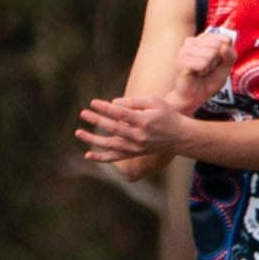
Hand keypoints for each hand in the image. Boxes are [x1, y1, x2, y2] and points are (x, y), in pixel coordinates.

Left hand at [77, 96, 191, 163]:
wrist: (180, 136)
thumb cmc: (167, 115)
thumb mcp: (155, 102)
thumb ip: (134, 102)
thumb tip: (114, 103)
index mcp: (144, 121)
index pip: (121, 114)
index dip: (106, 108)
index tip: (93, 102)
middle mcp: (139, 136)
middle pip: (113, 128)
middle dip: (97, 120)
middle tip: (83, 113)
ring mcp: (136, 147)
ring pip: (111, 145)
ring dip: (93, 139)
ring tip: (78, 132)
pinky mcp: (134, 154)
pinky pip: (115, 157)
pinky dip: (101, 157)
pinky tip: (88, 155)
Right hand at [166, 29, 235, 111]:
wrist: (193, 98)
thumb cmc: (208, 81)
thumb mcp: (225, 68)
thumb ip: (230, 55)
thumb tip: (223, 46)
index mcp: (203, 39)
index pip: (226, 39)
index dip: (226, 55)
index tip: (218, 63)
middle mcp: (192, 41)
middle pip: (218, 46)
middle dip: (217, 62)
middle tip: (207, 69)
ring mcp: (185, 49)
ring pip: (211, 54)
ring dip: (209, 68)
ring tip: (200, 72)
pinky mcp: (181, 60)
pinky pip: (203, 63)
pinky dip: (203, 71)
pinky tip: (196, 74)